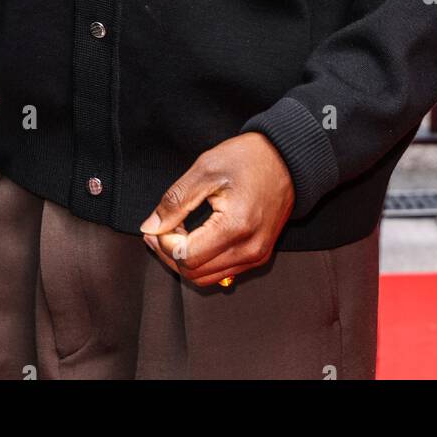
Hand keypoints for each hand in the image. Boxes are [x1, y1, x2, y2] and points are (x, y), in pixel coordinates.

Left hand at [138, 133, 294, 287]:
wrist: (287, 159)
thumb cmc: (247, 158)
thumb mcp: (205, 169)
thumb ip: (175, 201)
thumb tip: (150, 227)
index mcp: (236, 227)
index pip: (186, 256)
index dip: (164, 243)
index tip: (157, 224)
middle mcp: (249, 249)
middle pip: (194, 273)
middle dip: (169, 254)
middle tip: (159, 230)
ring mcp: (256, 256)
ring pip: (206, 278)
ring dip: (184, 261)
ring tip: (175, 233)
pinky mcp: (259, 256)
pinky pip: (221, 272)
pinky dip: (201, 262)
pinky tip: (194, 238)